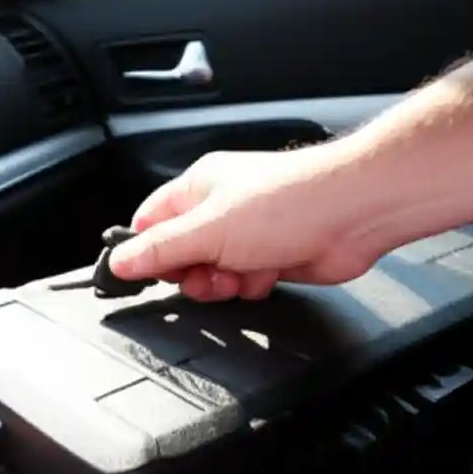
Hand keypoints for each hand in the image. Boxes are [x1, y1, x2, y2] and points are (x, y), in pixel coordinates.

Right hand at [108, 145, 381, 300]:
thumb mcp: (207, 230)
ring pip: (214, 274)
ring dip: (225, 283)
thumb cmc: (289, 202)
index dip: (145, 252)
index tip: (149, 273)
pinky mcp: (273, 257)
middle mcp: (221, 208)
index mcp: (197, 188)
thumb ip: (160, 250)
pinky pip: (245, 283)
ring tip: (244, 271)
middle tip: (207, 273)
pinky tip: (268, 272)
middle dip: (192, 274)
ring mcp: (248, 234)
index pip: (149, 224)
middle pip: (181, 256)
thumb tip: (120, 261)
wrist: (352, 213)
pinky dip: (253, 285)